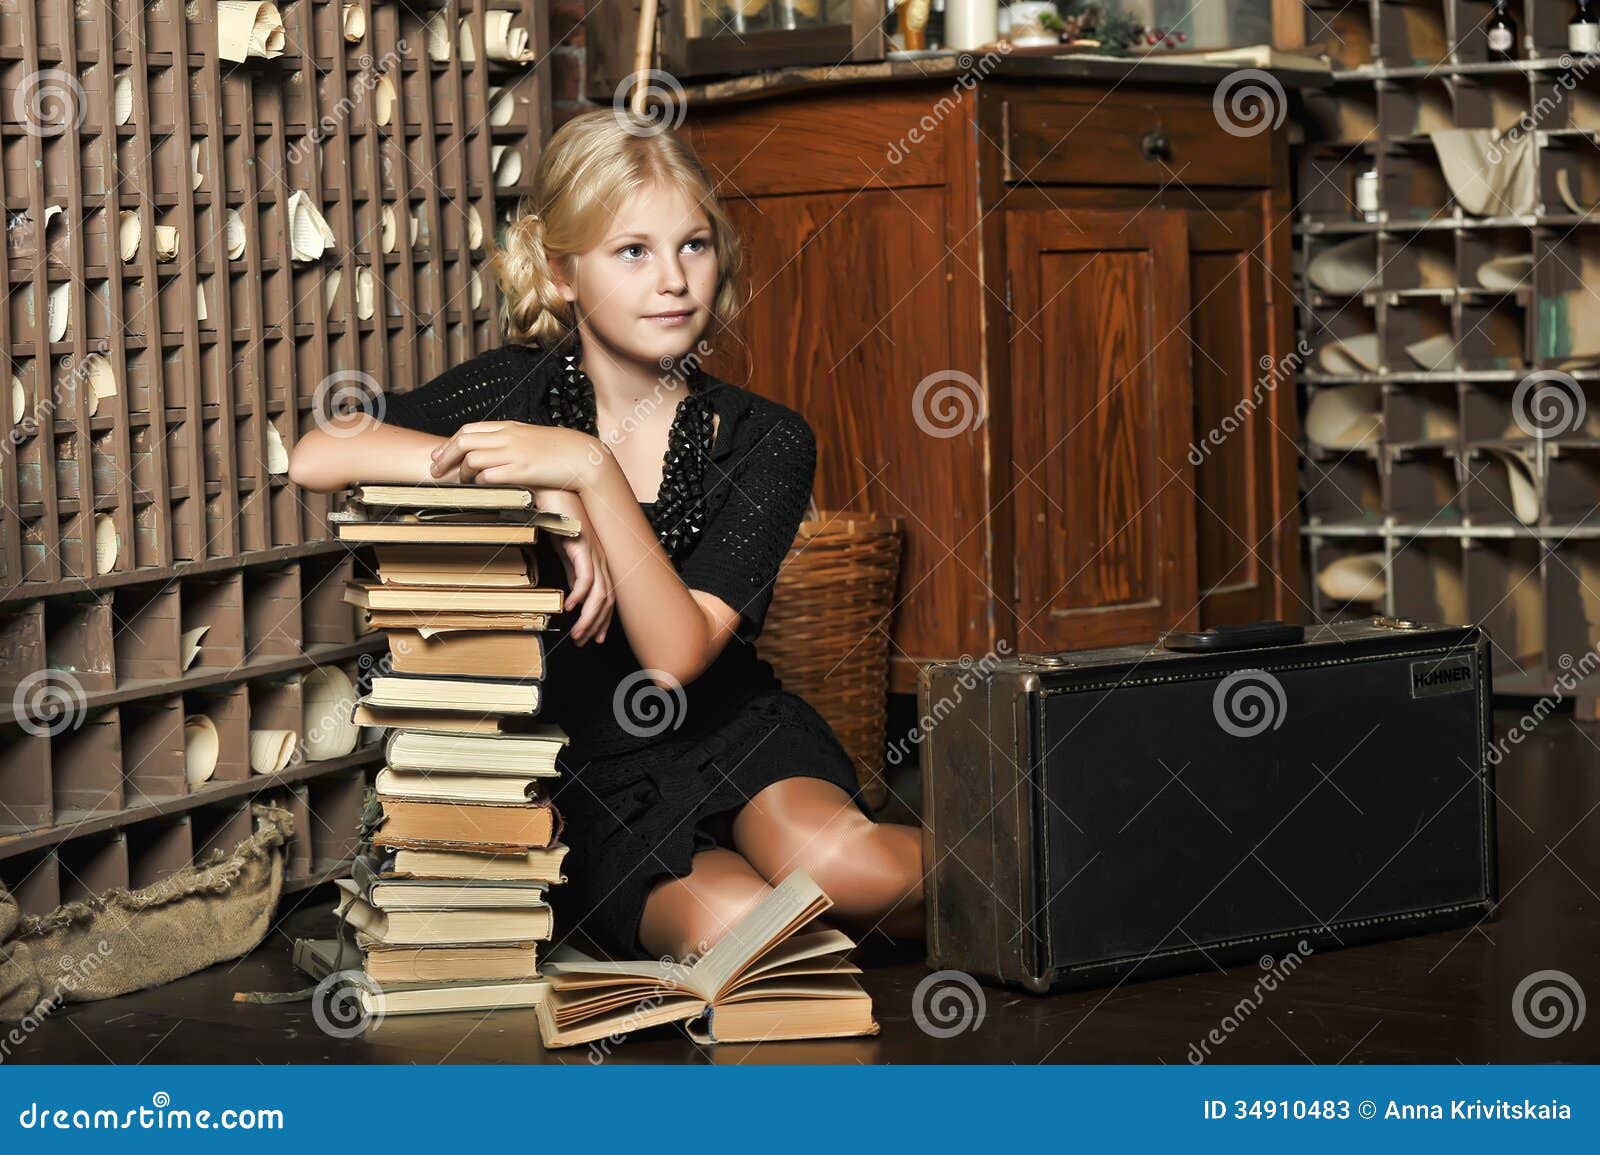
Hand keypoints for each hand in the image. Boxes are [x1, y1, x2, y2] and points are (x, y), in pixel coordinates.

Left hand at [429, 421, 604, 491]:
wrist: (582, 456)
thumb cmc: (559, 450)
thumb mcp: (530, 437)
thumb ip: (510, 440)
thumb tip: (491, 449)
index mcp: (509, 427)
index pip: (469, 430)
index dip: (448, 443)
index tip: (437, 455)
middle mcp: (508, 437)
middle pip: (464, 442)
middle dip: (444, 457)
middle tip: (435, 471)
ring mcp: (514, 454)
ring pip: (472, 458)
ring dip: (461, 472)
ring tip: (461, 482)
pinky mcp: (522, 471)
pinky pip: (490, 476)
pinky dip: (480, 482)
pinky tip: (480, 487)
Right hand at [533, 488, 614, 645]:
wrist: (551, 489)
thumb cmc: (556, 516)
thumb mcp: (564, 550)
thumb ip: (572, 570)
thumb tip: (573, 594)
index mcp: (597, 559)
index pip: (607, 597)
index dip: (602, 620)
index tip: (594, 638)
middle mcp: (600, 557)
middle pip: (607, 599)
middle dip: (597, 625)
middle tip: (584, 642)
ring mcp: (593, 551)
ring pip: (599, 593)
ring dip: (589, 617)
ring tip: (578, 634)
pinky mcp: (582, 544)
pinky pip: (585, 575)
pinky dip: (579, 594)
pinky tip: (570, 606)